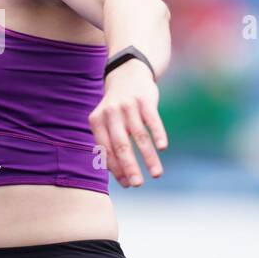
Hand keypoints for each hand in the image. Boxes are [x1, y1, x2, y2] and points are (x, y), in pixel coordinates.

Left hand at [89, 62, 168, 186]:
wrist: (128, 73)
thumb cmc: (117, 107)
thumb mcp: (106, 121)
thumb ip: (110, 144)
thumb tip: (121, 177)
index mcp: (97, 121)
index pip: (106, 149)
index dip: (116, 168)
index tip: (127, 184)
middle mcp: (111, 113)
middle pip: (121, 145)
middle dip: (130, 167)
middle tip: (137, 184)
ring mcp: (128, 105)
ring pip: (140, 136)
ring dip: (149, 157)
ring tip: (157, 174)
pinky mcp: (145, 99)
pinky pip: (152, 120)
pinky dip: (158, 134)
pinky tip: (162, 148)